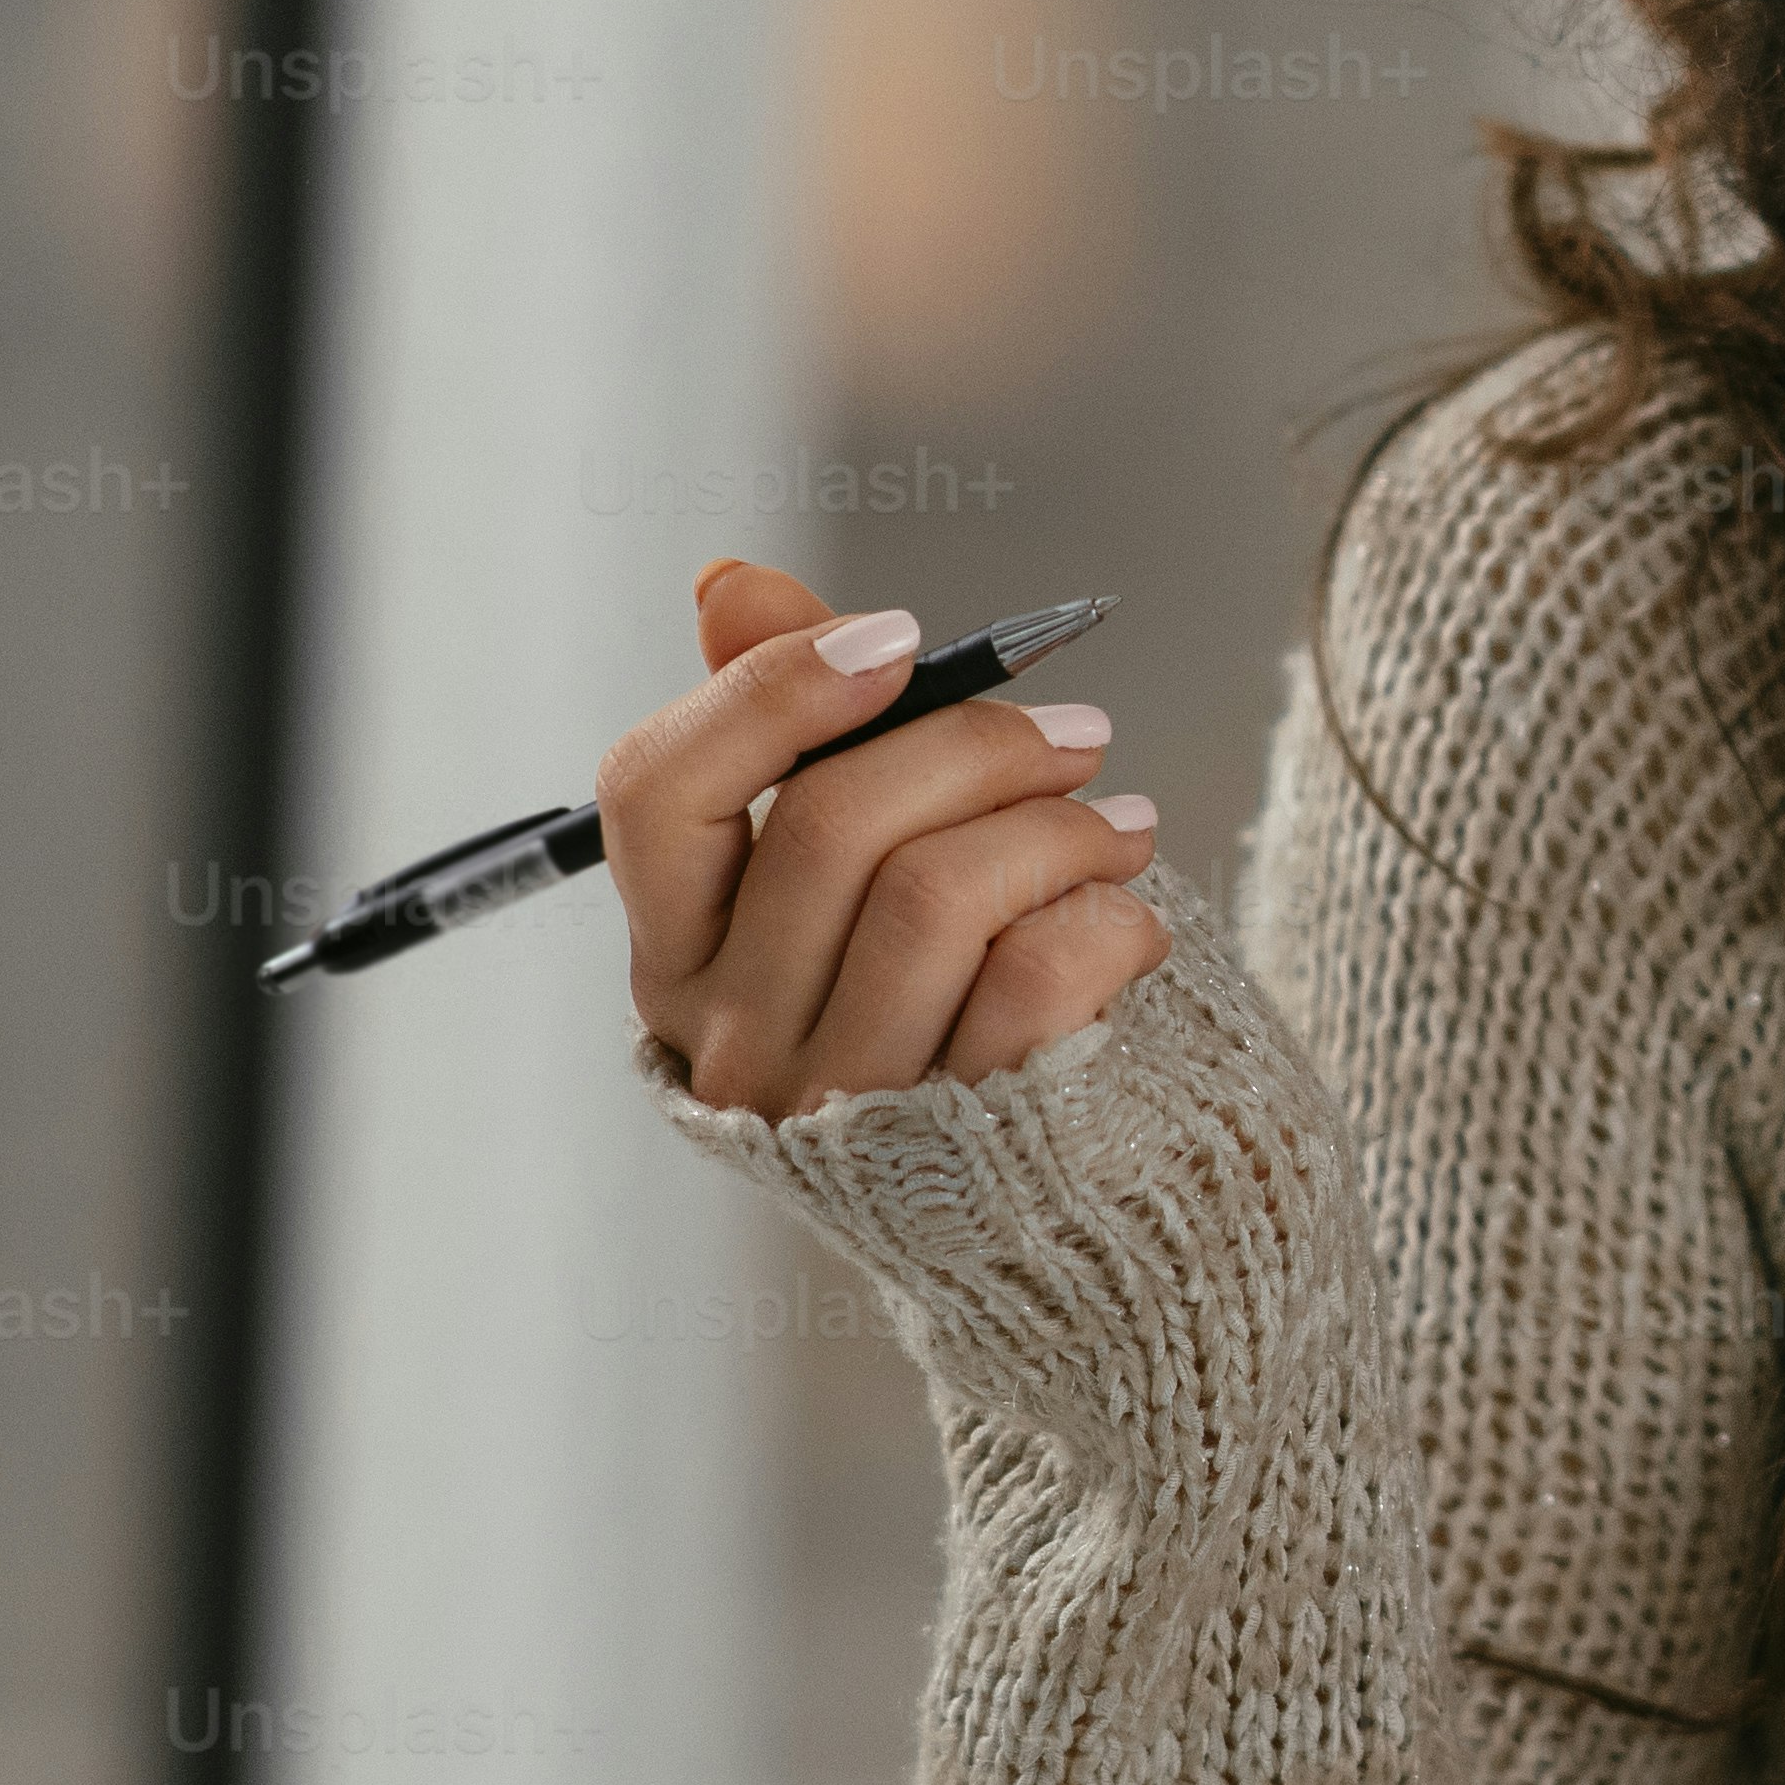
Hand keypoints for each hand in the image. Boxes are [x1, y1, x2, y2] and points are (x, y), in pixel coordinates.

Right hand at [608, 557, 1171, 1120]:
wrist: (1063, 1200)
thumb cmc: (942, 989)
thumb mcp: (854, 865)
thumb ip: (792, 724)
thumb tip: (727, 584)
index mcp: (678, 951)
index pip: (655, 791)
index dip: (771, 690)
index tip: (903, 639)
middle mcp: (732, 1038)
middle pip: (829, 825)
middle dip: (978, 741)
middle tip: (1082, 733)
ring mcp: (839, 1103)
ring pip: (936, 894)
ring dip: (1058, 825)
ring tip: (1125, 823)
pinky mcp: (957, 1142)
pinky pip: (1031, 978)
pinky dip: (1103, 915)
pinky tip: (1129, 911)